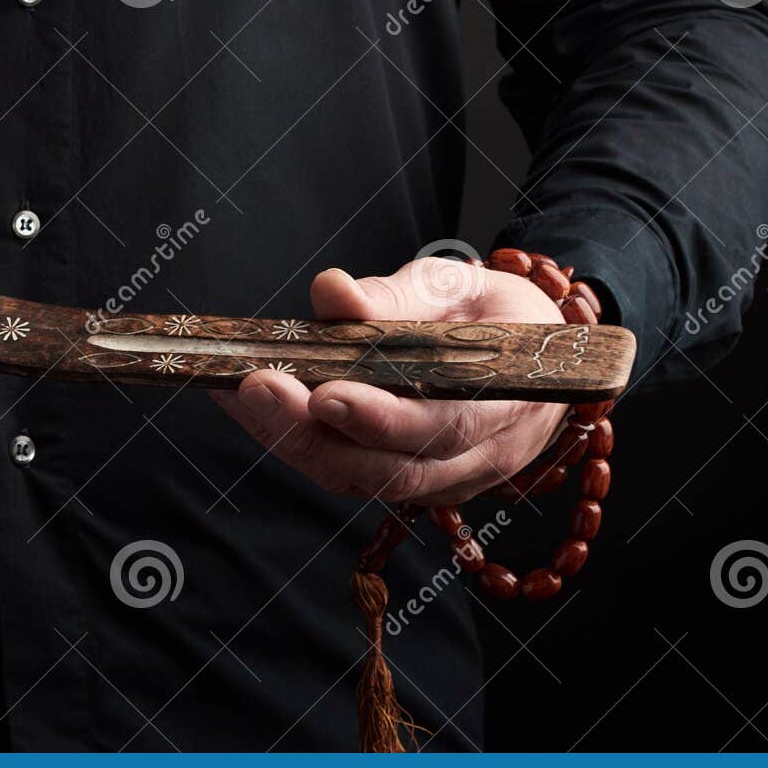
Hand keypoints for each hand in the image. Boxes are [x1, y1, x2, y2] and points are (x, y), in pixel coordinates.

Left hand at [212, 259, 565, 505]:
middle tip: (254, 385)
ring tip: (236, 391)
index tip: (325, 394)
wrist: (531, 357)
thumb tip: (332, 292)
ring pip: (358, 477)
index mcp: (507, 404)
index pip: (442, 428)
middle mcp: (477, 458)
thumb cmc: (496, 315)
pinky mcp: (404, 480)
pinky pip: (346, 471)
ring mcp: (440, 479)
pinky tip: (249, 404)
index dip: (381, 418)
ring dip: (290, 438)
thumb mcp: (460, 287)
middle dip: (312, 431)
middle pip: (387, 467)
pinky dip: (295, 439)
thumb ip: (398, 295)